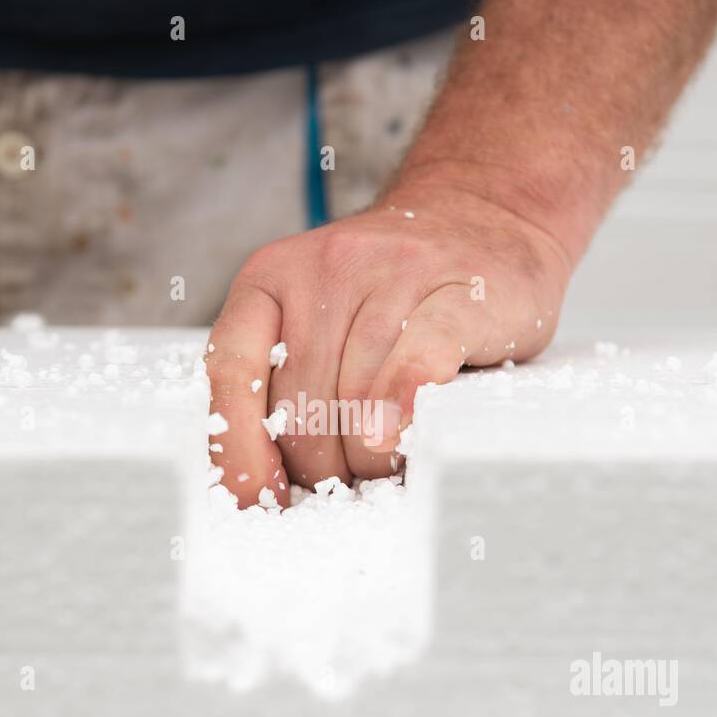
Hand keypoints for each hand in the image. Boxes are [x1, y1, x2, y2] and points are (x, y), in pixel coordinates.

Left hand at [205, 172, 573, 507]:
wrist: (484, 219)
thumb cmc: (394, 294)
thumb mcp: (315, 322)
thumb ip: (280, 384)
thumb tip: (259, 487)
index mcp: (270, 278)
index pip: (231, 371)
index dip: (240, 448)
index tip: (259, 498)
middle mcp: (325, 267)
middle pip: (302, 403)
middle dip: (324, 465)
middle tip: (350, 479)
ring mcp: (394, 272)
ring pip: (358, 399)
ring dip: (373, 456)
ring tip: (390, 462)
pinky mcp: (457, 292)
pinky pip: (419, 356)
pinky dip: (403, 401)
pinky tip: (399, 434)